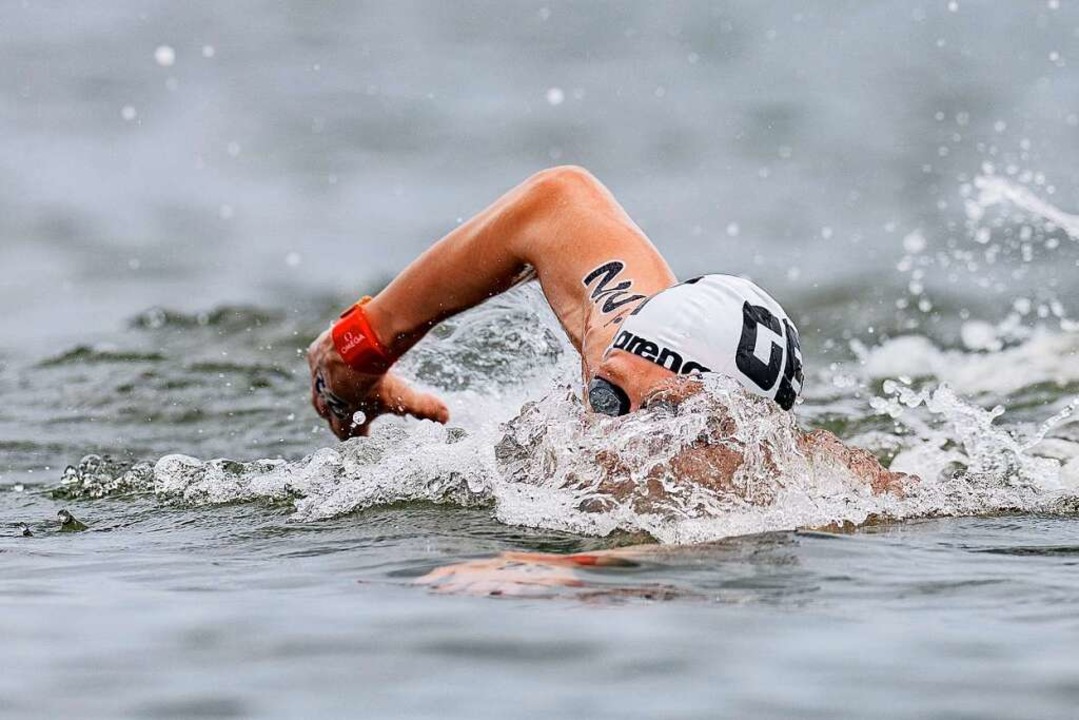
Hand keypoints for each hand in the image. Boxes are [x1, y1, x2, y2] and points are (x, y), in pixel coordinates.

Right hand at [307, 328, 448, 438]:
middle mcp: (327, 400)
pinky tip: (330, 362)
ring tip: (336, 392)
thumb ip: (424, 408)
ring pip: (318, 393)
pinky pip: (316, 365)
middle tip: (347, 416)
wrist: (356, 348)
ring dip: (327, 394)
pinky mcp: (315, 356)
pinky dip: (323, 366)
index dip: (354, 435)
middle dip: (338, 417)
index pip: (346, 433)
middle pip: (329, 415)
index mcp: (345, 415)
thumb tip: (446, 418)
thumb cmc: (376, 378)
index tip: (362, 436)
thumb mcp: (401, 397)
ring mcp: (318, 379)